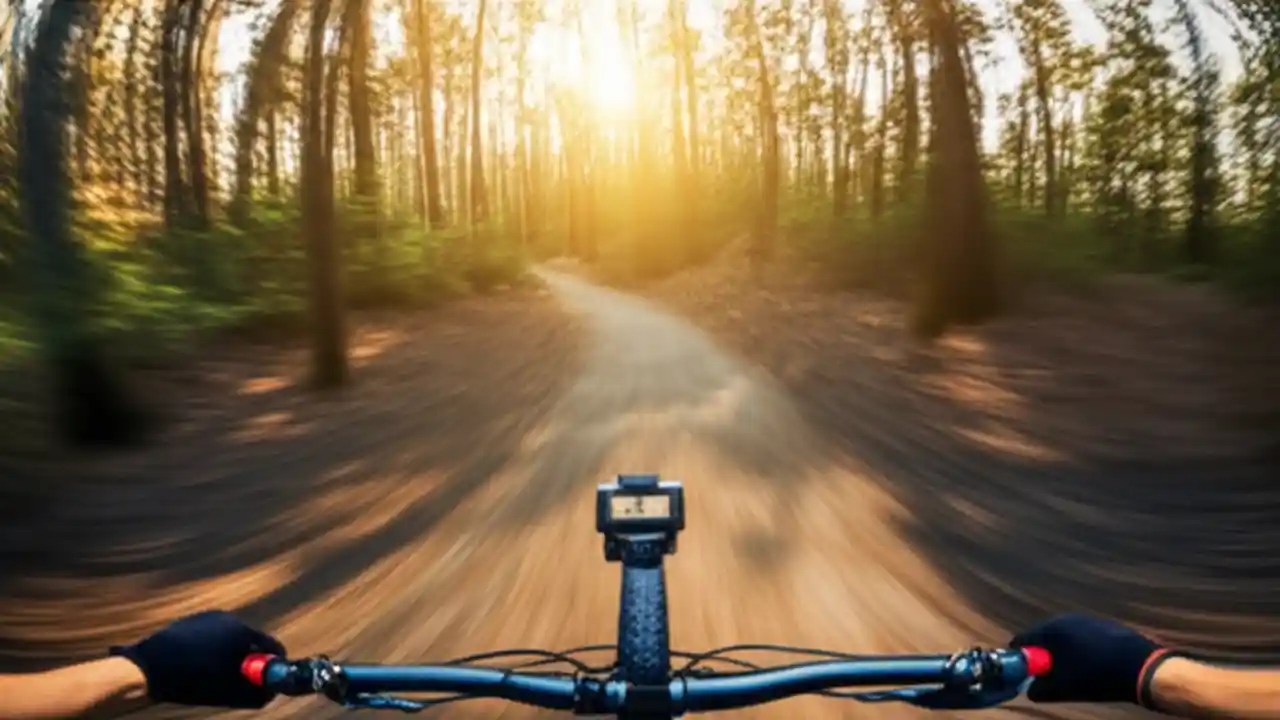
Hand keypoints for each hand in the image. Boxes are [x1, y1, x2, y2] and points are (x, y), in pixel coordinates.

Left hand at [110, 610, 285, 708]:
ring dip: (232, 652)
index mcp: (243, 633)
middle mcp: (231, 619)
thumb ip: (256, 692)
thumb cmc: (191, 680)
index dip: (274, 662)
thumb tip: (270, 693)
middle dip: (251, 658)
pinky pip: (215, 634)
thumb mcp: (229, 692)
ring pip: (232, 637)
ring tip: (217, 672)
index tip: (272, 676)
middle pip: (252, 640)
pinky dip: (214, 647)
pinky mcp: (194, 620)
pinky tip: (200, 662)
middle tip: (244, 677)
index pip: (272, 646)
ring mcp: (211, 617)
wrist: (148, 667)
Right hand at [1011, 614, 1168, 705]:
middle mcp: (1065, 618)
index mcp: (1051, 629)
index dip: (1020, 657)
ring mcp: (1085, 619)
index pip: (1022, 640)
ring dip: (1061, 652)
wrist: (1142, 667)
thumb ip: (1039, 689)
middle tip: (1047, 674)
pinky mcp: (1102, 624)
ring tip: (1070, 672)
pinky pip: (1080, 636)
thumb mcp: (1063, 688)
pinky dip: (1078, 649)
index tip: (1025, 672)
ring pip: (1063, 636)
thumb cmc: (1096, 677)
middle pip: (1042, 636)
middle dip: (1042, 655)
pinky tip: (1090, 665)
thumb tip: (1030, 689)